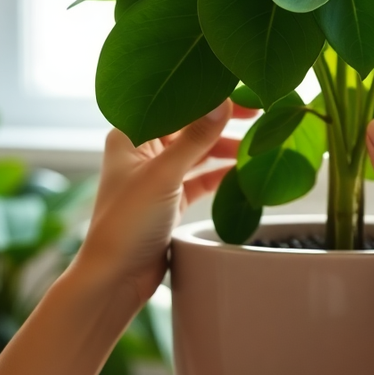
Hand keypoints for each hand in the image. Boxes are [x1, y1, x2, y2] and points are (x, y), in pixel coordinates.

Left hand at [74, 100, 252, 309]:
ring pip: (198, 152)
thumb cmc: (125, 224)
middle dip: (222, 121)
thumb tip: (223, 103)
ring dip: (224, 148)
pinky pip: (200, 178)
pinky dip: (220, 174)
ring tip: (256, 145)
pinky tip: (242, 170)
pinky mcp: (170, 199)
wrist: (114, 278)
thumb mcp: (164, 175)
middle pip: (189, 126)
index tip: (243, 96)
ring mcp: (157, 176)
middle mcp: (142, 151)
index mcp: (131, 135)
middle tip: (258, 114)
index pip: (177, 105)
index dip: (210, 97)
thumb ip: (196, 139)